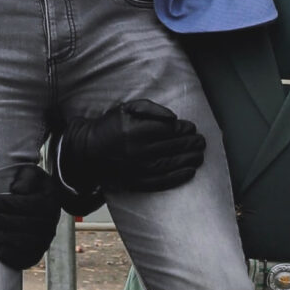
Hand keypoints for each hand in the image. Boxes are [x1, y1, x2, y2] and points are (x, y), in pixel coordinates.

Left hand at [0, 165, 63, 271]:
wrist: (45, 206)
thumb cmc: (31, 187)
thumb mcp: (31, 174)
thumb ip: (26, 177)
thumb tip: (17, 190)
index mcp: (49, 202)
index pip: (24, 205)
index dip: (2, 203)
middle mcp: (50, 224)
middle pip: (22, 225)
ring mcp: (44, 241)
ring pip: (24, 243)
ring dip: (2, 239)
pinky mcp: (37, 254)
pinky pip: (27, 260)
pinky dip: (13, 258)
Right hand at [56, 99, 204, 196]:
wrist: (88, 150)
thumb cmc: (110, 126)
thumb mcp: (126, 108)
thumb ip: (150, 109)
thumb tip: (173, 118)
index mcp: (138, 130)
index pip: (169, 130)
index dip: (184, 129)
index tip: (191, 128)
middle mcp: (139, 150)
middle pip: (173, 147)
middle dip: (190, 144)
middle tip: (201, 142)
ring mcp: (138, 168)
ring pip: (170, 164)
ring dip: (189, 160)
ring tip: (199, 155)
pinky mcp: (136, 181)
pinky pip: (161, 181)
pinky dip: (178, 177)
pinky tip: (190, 172)